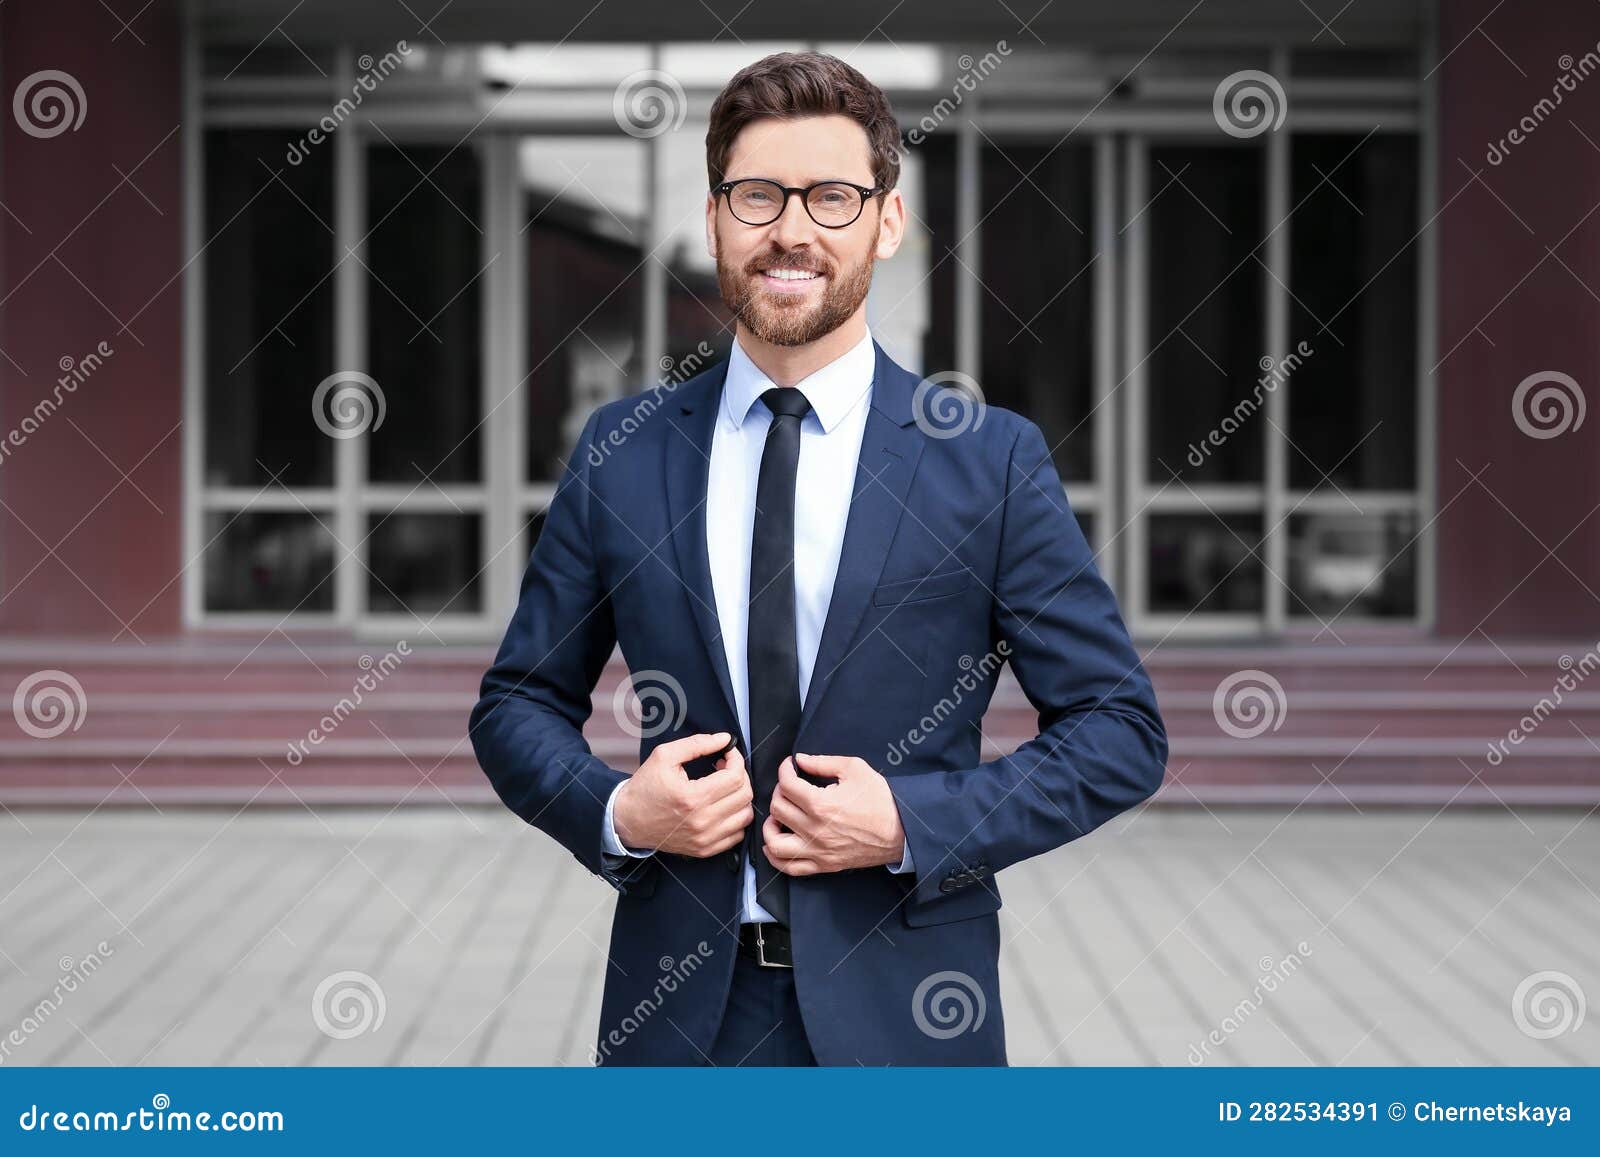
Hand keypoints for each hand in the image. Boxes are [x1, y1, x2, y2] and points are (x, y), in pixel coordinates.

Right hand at [614, 732, 753, 857]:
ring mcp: (705, 839)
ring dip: (740, 797)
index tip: (727, 753)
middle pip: (744, 795)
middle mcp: (702, 821)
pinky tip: (723, 806)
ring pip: (745, 815)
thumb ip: (697, 744)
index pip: (735, 777)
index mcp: (693, 797)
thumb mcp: (665, 756)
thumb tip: (725, 739)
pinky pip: (737, 834)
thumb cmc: (645, 788)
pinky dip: (736, 818)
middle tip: (725, 768)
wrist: (628, 820)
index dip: (736, 759)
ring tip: (724, 787)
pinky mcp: (705, 849)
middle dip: (740, 775)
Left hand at [762, 753, 905, 875]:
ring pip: (775, 843)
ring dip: (770, 828)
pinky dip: (776, 857)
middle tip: (789, 787)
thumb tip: (800, 760)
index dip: (784, 770)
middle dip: (779, 792)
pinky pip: (790, 868)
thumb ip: (822, 762)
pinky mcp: (824, 865)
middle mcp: (815, 830)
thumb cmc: (881, 799)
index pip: (786, 785)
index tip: (789, 766)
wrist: (901, 830)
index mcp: (821, 804)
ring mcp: (818, 850)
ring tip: (779, 817)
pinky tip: (776, 843)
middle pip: (778, 809)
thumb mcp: (854, 769)